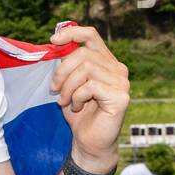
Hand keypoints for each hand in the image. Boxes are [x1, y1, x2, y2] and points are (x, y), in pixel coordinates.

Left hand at [48, 23, 129, 172]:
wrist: (89, 141)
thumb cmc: (78, 113)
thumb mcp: (68, 84)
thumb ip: (66, 65)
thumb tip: (54, 45)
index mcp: (105, 61)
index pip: (90, 35)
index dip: (71, 33)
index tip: (52, 40)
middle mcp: (117, 68)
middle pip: (83, 53)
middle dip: (62, 71)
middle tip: (54, 89)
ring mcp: (122, 82)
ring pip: (86, 69)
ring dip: (68, 87)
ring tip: (64, 101)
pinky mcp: (121, 96)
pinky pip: (91, 86)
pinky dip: (77, 97)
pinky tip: (76, 107)